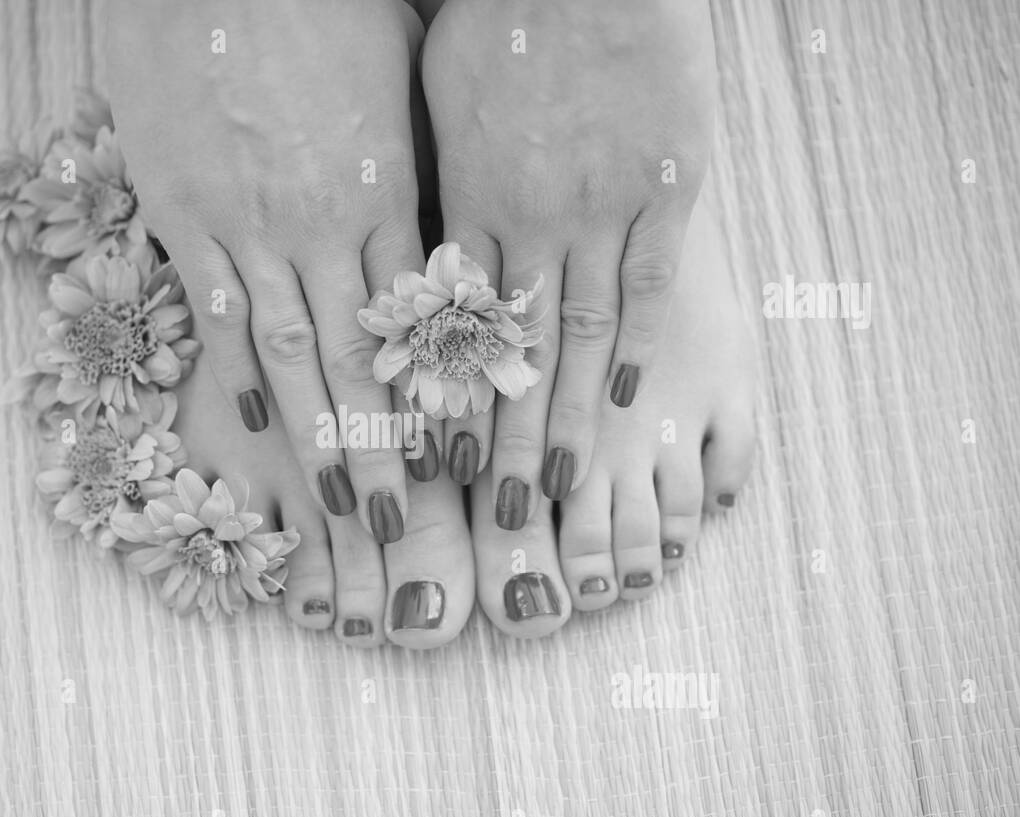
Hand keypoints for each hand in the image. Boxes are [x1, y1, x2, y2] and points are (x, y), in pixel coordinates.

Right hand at [108, 0, 431, 542]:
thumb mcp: (396, 72)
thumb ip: (413, 156)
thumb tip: (439, 218)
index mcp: (388, 188)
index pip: (421, 323)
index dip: (438, 402)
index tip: (456, 462)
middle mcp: (326, 222)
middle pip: (362, 360)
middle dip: (383, 451)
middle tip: (400, 526)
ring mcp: (252, 220)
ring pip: (294, 353)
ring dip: (318, 437)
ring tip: (338, 504)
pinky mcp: (186, 207)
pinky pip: (217, 308)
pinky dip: (238, 370)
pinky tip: (255, 423)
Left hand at [421, 0, 715, 522]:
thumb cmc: (496, 14)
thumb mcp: (431, 98)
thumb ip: (425, 179)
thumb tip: (404, 238)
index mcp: (463, 202)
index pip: (447, 335)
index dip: (438, 409)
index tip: (425, 469)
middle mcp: (525, 221)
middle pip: (506, 355)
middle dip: (495, 442)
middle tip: (488, 515)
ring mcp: (598, 207)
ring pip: (575, 337)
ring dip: (560, 420)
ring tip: (550, 492)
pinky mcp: (664, 185)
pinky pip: (648, 282)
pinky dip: (635, 346)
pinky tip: (621, 403)